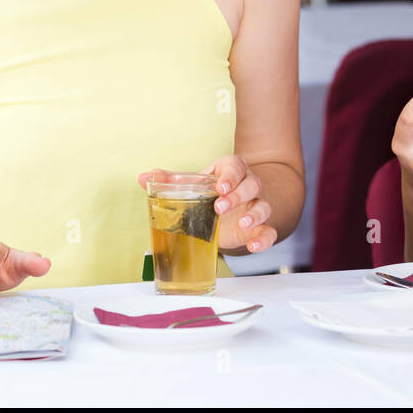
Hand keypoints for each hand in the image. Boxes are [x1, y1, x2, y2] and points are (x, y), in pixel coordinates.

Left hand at [137, 155, 276, 254]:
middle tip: (220, 207)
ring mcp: (255, 206)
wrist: (224, 210)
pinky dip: (265, 239)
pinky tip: (253, 245)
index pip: (235, 166)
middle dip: (238, 195)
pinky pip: (269, 231)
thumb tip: (143, 177)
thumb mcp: (189, 185)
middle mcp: (247, 186)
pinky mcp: (259, 227)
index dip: (230, 175)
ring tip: (242, 224)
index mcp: (229, 171)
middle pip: (252, 184)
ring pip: (264, 205)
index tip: (220, 187)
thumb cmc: (207, 192)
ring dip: (255, 214)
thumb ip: (167, 180)